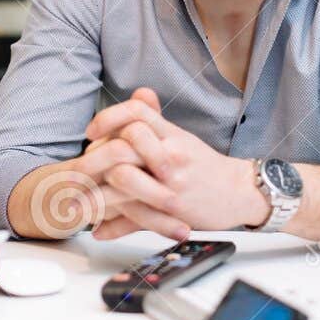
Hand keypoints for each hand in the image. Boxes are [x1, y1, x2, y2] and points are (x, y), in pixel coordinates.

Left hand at [85, 88, 268, 240]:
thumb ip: (157, 117)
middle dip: (94, 155)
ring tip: (82, 199)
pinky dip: (111, 224)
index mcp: (171, 134)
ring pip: (123, 176)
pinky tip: (99, 228)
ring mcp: (171, 183)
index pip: (137, 111)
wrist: (239, 193)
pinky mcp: (171, 211)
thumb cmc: (204, 166)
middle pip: (126, 139)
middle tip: (80, 168)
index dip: (108, 118)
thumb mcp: (182, 137)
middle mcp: (171, 154)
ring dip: (97, 189)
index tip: (91, 133)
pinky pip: (134, 215)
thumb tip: (138, 91)